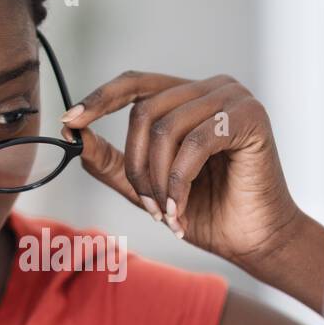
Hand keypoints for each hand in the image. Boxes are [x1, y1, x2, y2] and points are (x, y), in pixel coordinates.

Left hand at [60, 71, 299, 268]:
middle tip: (146, 206)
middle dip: (136, 165)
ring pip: (166, 129)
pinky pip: (194, 144)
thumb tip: (72, 134)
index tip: (69, 122)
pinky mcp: (250, 117)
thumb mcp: (146, 187)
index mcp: (188, 96)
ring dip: (157, 180)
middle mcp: (211, 88)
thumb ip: (111, 161)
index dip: (99, 99)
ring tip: (166, 213)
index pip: (135, 83)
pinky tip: (179, 210)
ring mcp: (233, 98)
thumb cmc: (207, 212)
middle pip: (145, 111)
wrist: (254, 241)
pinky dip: (178, 183)